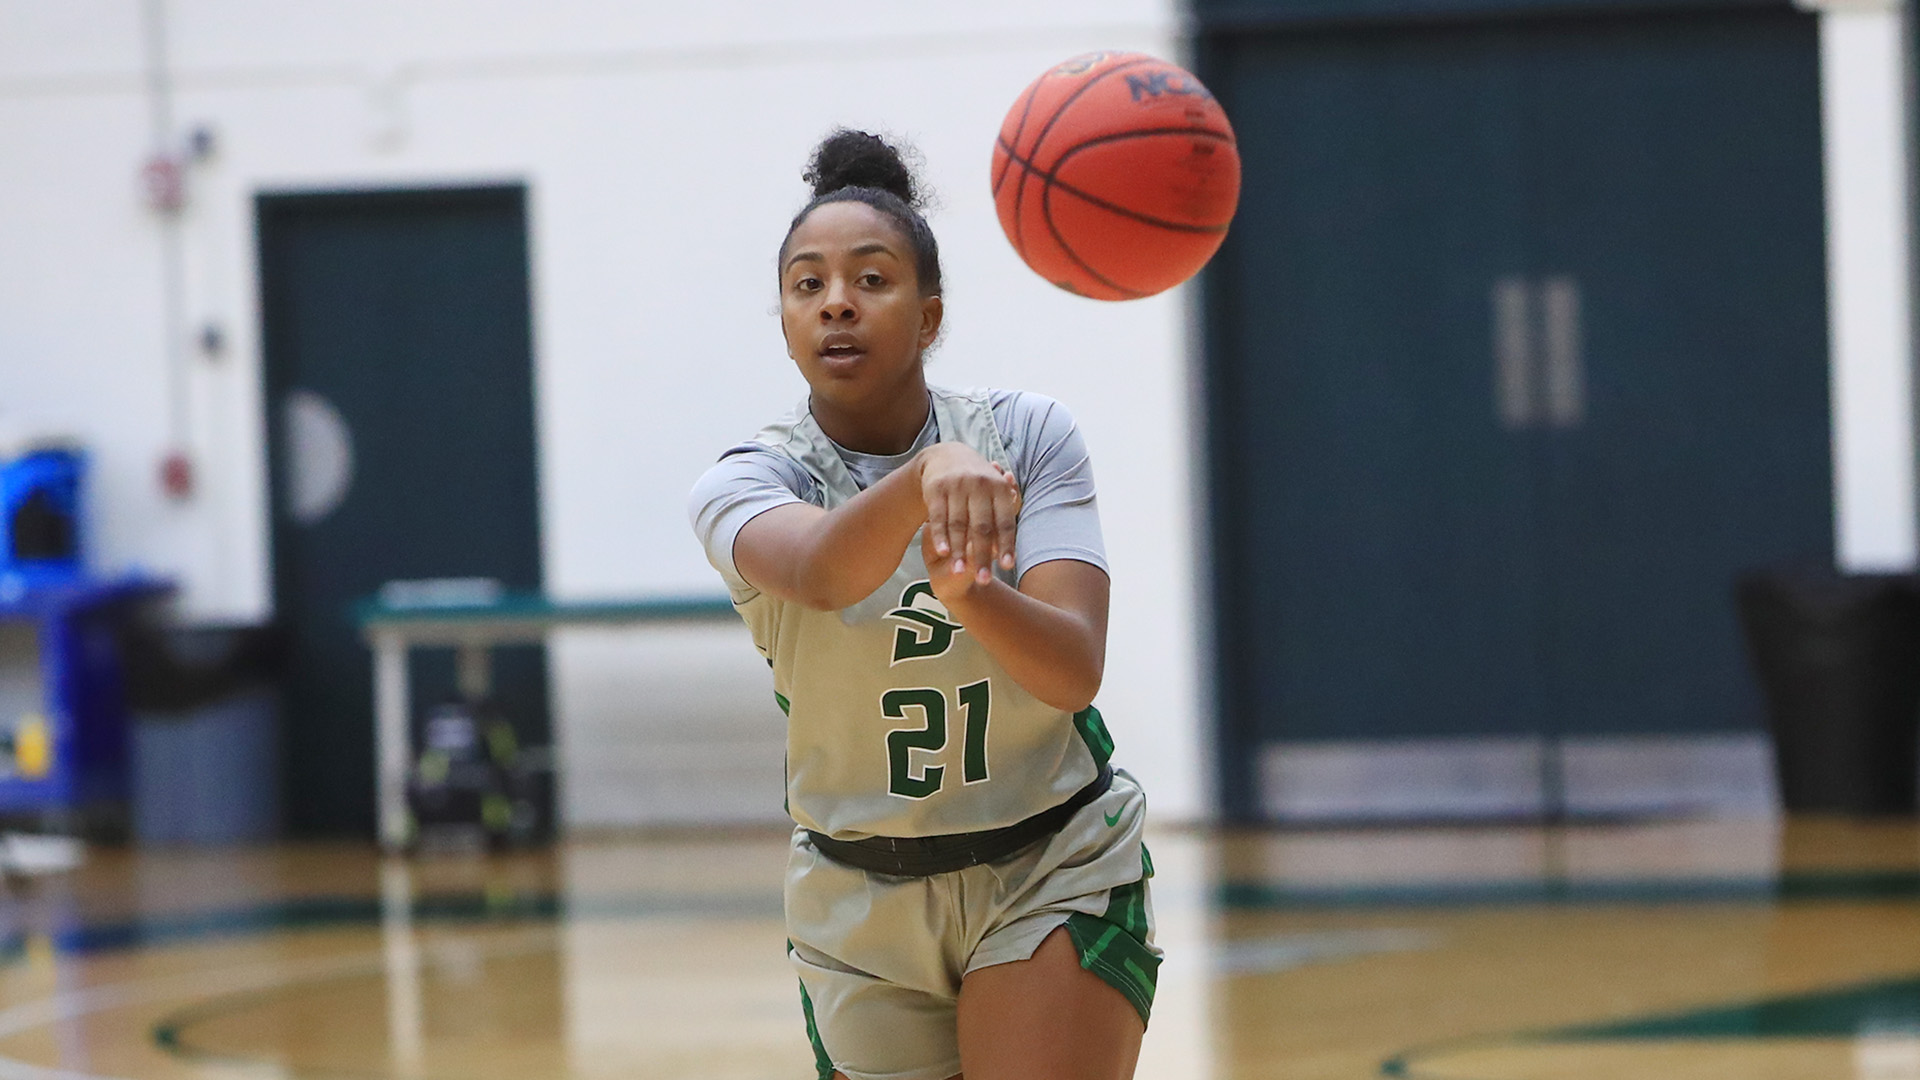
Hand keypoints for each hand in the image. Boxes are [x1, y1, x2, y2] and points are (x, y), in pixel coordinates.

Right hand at [917, 444, 1020, 587]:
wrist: (945, 456)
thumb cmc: (976, 482)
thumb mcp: (994, 490)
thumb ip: (1002, 516)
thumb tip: (1001, 548)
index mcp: (998, 488)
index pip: (1004, 521)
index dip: (1006, 544)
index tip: (1007, 566)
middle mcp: (979, 485)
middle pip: (982, 527)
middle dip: (983, 556)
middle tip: (984, 580)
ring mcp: (956, 486)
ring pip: (959, 525)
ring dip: (959, 551)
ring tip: (960, 573)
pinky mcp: (936, 489)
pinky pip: (938, 517)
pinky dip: (941, 536)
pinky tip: (944, 553)